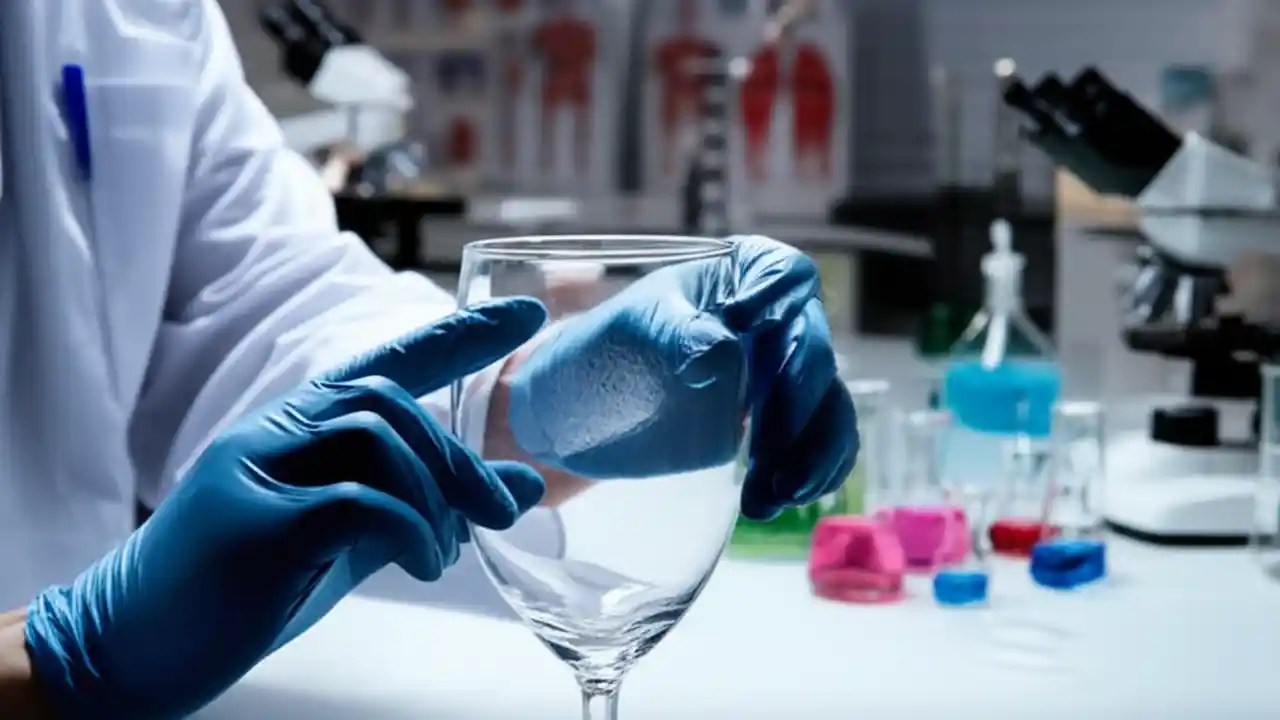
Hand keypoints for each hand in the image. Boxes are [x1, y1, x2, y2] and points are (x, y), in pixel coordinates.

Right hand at [23, 299, 547, 718]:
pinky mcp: (253, 524)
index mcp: (295, 427)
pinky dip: (411, 532)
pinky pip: (358, 500)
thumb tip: (517, 486)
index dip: (460, 335)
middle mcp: (272, 432)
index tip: (529, 315)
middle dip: (459, 459)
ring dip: (435, 500)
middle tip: (498, 516)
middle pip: (391, 402)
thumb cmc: (243, 589)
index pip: (389, 361)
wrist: (131, 649)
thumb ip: (427, 507)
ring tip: (439, 556)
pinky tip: (423, 566)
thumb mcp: (351, 540)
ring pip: (376, 438)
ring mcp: (254, 470)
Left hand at [506, 235, 856, 519]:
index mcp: (736, 276)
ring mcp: (778, 375)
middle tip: (769, 457)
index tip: (742, 341)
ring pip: (826, 405)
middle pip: (812, 352)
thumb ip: (673, 335)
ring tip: (773, 495)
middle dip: (799, 408)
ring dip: (813, 451)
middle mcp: (771, 319)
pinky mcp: (777, 425)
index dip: (781, 306)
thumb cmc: (599, 357)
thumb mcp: (629, 336)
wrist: (577, 419)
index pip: (785, 276)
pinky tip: (785, 497)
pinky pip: (818, 442)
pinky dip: (815, 470)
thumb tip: (720, 349)